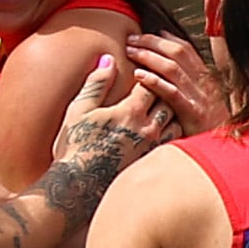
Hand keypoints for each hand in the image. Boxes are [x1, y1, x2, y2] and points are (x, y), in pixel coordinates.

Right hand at [51, 51, 180, 174]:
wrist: (77, 188)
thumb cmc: (74, 147)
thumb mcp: (79, 110)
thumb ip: (96, 83)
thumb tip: (108, 59)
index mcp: (130, 112)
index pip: (151, 82)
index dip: (147, 71)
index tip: (141, 67)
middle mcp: (147, 129)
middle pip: (168, 99)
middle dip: (163, 88)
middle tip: (155, 82)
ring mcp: (152, 147)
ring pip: (175, 120)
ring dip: (170, 109)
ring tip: (161, 104)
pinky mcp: (151, 162)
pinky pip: (173, 141)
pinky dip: (172, 129)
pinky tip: (161, 127)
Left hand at [121, 31, 221, 134]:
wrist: (228, 151)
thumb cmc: (212, 131)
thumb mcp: (205, 105)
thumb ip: (191, 89)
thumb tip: (171, 75)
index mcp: (206, 79)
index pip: (187, 49)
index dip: (167, 38)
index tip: (150, 32)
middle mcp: (204, 84)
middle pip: (177, 53)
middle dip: (152, 42)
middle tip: (131, 39)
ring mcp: (198, 97)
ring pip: (172, 68)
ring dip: (148, 56)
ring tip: (130, 51)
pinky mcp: (192, 113)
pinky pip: (171, 92)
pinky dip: (154, 81)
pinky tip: (139, 75)